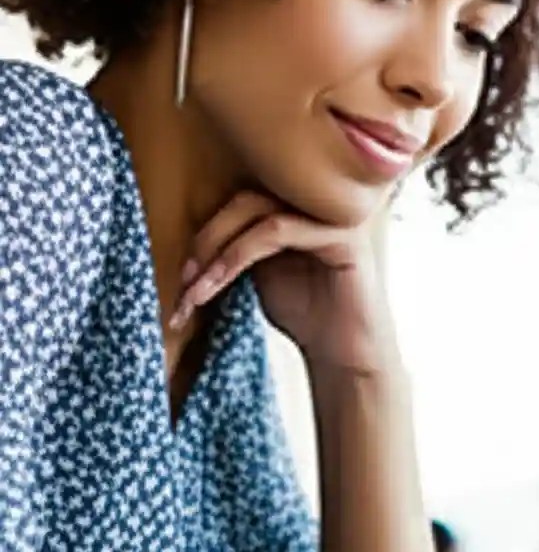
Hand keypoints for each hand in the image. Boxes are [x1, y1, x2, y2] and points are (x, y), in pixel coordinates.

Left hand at [171, 191, 396, 374]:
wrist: (343, 353)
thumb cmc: (305, 316)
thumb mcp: (260, 274)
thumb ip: (236, 248)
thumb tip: (187, 240)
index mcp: (299, 208)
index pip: (241, 201)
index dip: (204, 233)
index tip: (182, 277)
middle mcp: (317, 204)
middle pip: (244, 198)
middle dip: (206, 239)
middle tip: (185, 280)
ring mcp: (332, 215)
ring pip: (257, 209)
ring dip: (217, 247)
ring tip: (198, 288)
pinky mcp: (341, 235)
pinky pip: (277, 230)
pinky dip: (239, 254)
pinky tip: (219, 281)